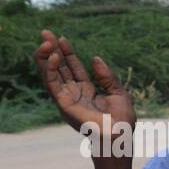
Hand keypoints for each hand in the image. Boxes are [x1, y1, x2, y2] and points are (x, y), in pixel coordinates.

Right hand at [34, 30, 136, 152]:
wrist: (118, 136)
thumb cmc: (122, 120)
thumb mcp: (119, 93)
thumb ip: (107, 77)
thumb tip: (95, 58)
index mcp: (87, 91)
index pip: (73, 68)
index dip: (67, 53)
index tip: (61, 38)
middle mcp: (74, 93)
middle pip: (59, 68)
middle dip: (52, 50)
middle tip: (46, 32)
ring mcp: (67, 98)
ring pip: (51, 74)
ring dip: (46, 57)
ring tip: (46, 41)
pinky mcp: (63, 104)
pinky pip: (53, 84)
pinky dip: (51, 70)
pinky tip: (54, 57)